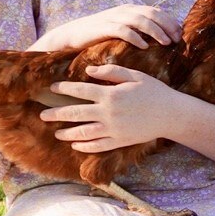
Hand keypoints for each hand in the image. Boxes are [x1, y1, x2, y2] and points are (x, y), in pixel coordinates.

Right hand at [30, 5, 180, 52]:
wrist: (70, 37)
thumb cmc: (100, 36)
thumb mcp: (123, 29)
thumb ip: (140, 28)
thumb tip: (164, 33)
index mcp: (131, 10)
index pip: (157, 12)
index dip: (171, 22)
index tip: (181, 36)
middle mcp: (124, 11)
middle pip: (152, 14)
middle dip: (168, 26)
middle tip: (177, 40)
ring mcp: (113, 17)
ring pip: (140, 20)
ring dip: (156, 31)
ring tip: (166, 43)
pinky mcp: (102, 27)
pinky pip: (122, 30)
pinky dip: (135, 37)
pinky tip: (144, 46)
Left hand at [39, 63, 181, 151]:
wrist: (172, 114)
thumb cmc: (154, 91)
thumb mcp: (135, 75)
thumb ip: (111, 71)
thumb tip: (89, 69)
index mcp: (110, 94)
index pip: (79, 91)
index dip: (63, 89)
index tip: (51, 88)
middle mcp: (108, 113)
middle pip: (75, 114)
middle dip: (56, 114)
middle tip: (43, 115)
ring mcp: (113, 129)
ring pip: (83, 133)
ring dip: (67, 133)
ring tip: (56, 133)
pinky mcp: (120, 141)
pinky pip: (98, 146)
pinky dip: (84, 146)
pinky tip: (76, 144)